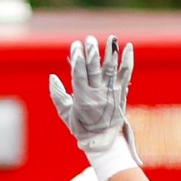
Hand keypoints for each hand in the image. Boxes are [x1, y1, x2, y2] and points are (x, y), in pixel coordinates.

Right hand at [49, 35, 133, 155]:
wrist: (103, 142)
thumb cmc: (82, 128)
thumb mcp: (65, 114)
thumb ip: (57, 96)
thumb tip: (52, 77)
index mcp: (82, 99)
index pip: (79, 74)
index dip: (77, 59)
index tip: (76, 45)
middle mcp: (98, 95)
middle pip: (95, 70)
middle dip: (92, 53)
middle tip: (90, 39)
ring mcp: (111, 94)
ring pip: (112, 70)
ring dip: (112, 53)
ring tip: (112, 38)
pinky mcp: (121, 93)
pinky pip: (126, 74)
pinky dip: (128, 61)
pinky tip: (128, 47)